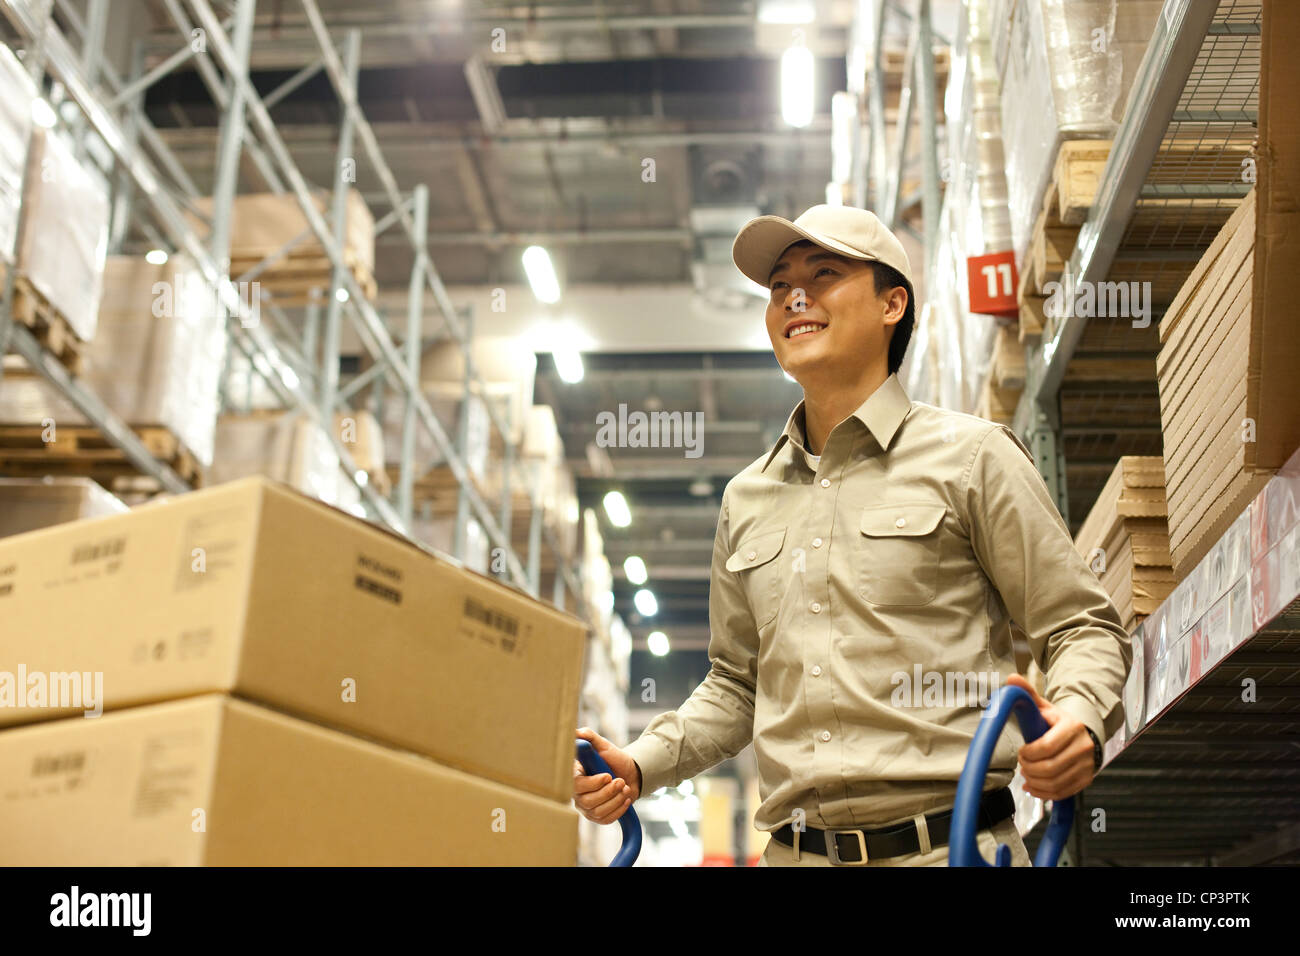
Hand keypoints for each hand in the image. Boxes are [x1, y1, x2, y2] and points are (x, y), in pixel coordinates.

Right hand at [573, 728, 641, 824]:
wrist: (630, 774)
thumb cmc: (614, 759)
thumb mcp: (603, 745)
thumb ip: (589, 737)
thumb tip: (576, 733)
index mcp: (575, 776)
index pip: (576, 785)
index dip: (592, 783)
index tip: (608, 776)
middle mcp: (578, 794)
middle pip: (587, 801)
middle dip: (608, 792)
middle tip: (621, 781)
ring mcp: (587, 808)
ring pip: (598, 812)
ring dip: (615, 800)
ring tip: (625, 787)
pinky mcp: (598, 817)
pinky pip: (606, 819)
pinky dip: (619, 809)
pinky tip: (626, 798)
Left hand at [1004, 675, 1094, 800]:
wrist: (1084, 732)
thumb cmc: (1058, 721)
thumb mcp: (1043, 706)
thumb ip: (1027, 693)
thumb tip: (1012, 678)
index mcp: (1071, 727)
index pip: (1047, 746)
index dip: (1028, 753)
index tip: (1022, 751)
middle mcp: (1083, 747)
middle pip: (1050, 768)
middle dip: (1029, 768)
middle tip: (1022, 764)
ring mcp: (1087, 765)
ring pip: (1056, 783)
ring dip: (1035, 782)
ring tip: (1026, 774)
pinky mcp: (1086, 779)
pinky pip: (1063, 792)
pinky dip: (1044, 793)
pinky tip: (1033, 786)